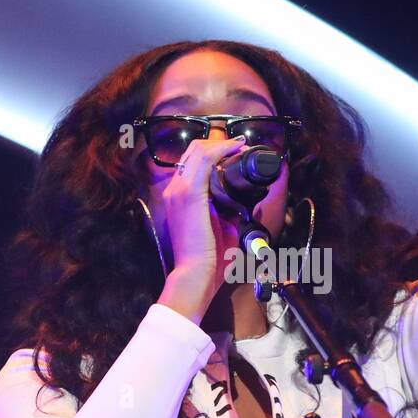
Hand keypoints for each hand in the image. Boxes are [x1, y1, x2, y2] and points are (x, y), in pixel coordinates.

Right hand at [155, 135, 248, 322]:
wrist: (195, 273)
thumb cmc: (208, 258)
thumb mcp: (219, 227)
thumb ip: (226, 211)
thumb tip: (244, 201)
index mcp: (177, 197)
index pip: (191, 162)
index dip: (213, 151)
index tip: (235, 151)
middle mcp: (174, 189)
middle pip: (193, 150)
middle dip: (219, 144)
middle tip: (240, 145)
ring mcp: (179, 190)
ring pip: (198, 151)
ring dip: (222, 145)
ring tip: (240, 145)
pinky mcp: (189, 194)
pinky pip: (205, 160)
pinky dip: (221, 151)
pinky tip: (235, 150)